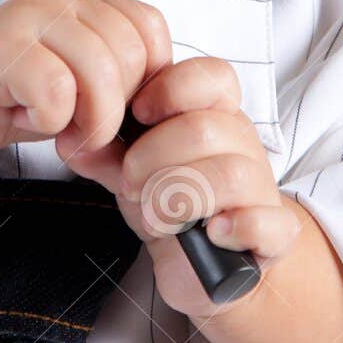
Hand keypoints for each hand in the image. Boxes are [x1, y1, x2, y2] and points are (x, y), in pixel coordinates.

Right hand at [0, 0, 172, 167]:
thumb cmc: (8, 100)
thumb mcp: (78, 95)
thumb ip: (120, 98)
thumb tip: (161, 133)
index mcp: (87, 5)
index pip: (151, 29)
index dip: (145, 83)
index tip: (117, 113)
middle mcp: (63, 0)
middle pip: (132, 56)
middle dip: (115, 112)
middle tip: (82, 135)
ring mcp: (31, 17)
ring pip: (100, 72)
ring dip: (87, 124)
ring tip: (59, 132)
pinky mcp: (2, 46)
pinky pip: (55, 90)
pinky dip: (48, 121)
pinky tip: (26, 118)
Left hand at [63, 54, 301, 321]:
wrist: (209, 267)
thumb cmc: (174, 204)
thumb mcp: (133, 171)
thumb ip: (103, 153)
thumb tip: (70, 139)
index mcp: (214, 115)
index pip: (213, 76)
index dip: (171, 89)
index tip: (137, 115)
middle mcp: (243, 145)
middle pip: (205, 127)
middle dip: (152, 157)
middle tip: (131, 183)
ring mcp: (261, 189)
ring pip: (229, 173)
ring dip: (177, 196)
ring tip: (155, 217)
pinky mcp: (272, 236)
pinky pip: (268, 223)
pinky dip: (237, 226)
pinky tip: (211, 233)